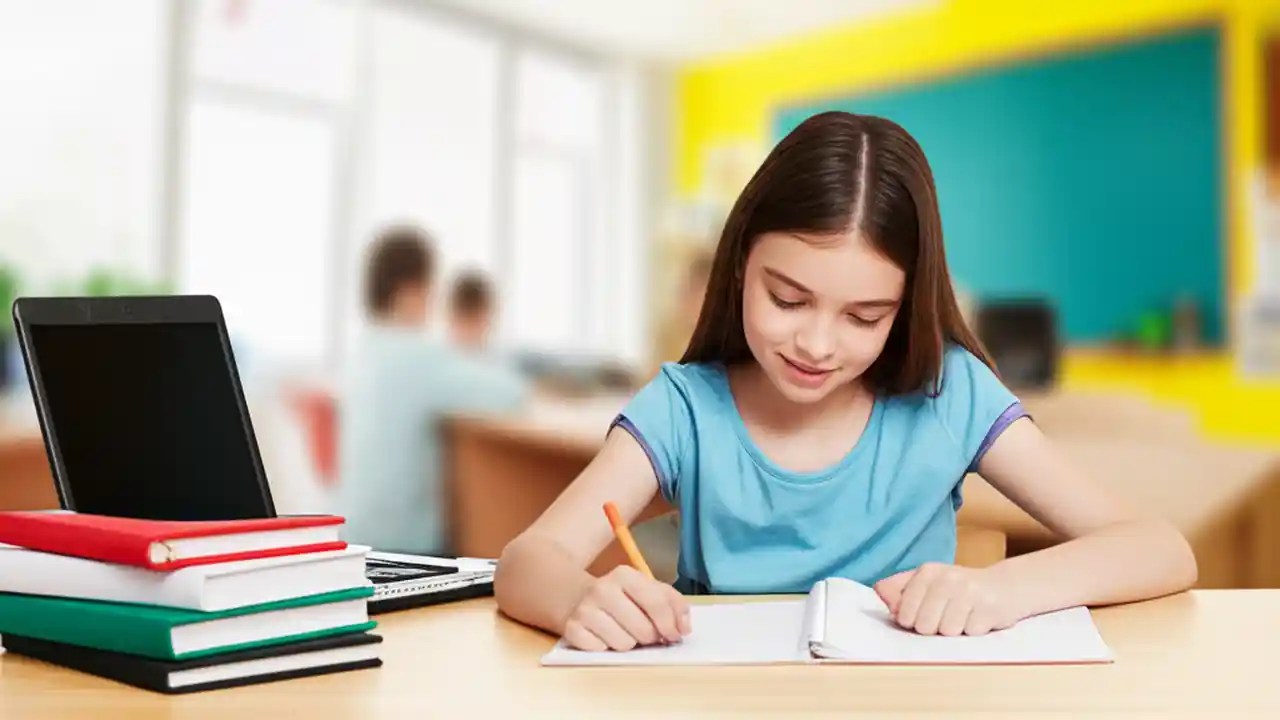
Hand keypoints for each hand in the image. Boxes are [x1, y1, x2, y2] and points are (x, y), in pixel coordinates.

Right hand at [562, 566, 691, 650]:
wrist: (575, 597)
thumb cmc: (621, 596)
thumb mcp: (648, 589)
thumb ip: (673, 603)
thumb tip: (684, 628)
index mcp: (625, 575)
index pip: (656, 603)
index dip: (670, 624)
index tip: (675, 635)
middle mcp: (602, 589)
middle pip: (643, 630)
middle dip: (650, 637)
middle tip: (646, 632)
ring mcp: (585, 610)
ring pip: (624, 644)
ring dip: (628, 643)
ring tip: (622, 631)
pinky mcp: (572, 630)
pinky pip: (602, 651)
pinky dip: (607, 648)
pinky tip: (604, 636)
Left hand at [873, 562, 1018, 635]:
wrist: (1004, 586)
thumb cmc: (958, 590)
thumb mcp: (927, 583)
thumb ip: (899, 589)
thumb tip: (878, 592)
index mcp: (927, 572)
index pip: (904, 613)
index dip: (912, 621)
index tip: (923, 614)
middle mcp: (947, 578)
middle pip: (924, 626)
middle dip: (933, 628)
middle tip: (945, 617)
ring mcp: (970, 593)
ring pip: (946, 632)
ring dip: (954, 631)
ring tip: (962, 617)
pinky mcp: (990, 609)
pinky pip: (970, 634)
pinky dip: (972, 632)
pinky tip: (977, 618)